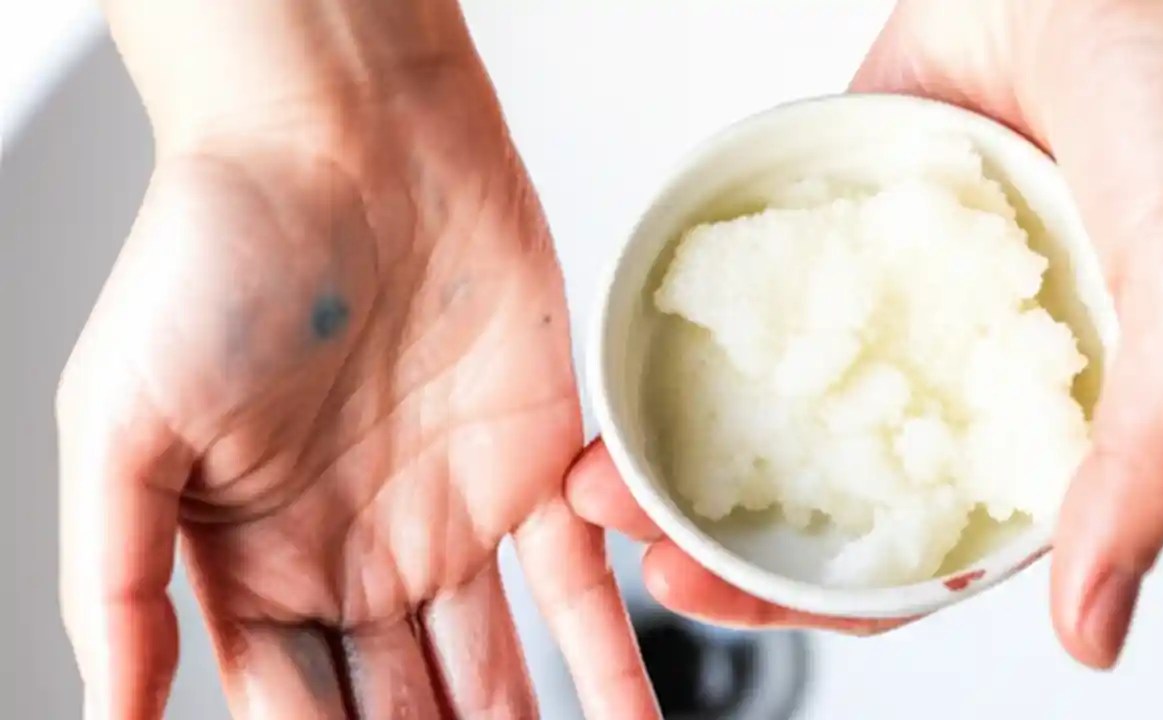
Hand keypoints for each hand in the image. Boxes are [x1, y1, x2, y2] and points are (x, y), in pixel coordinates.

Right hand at [57, 5, 656, 716]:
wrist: (346, 136)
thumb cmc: (218, 253)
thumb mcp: (121, 423)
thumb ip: (116, 579)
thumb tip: (114, 718)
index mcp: (257, 562)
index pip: (292, 711)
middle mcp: (358, 553)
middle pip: (400, 708)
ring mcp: (453, 517)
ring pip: (497, 671)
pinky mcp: (540, 467)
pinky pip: (581, 590)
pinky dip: (612, 665)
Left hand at [569, 0, 1162, 666]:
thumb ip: (1149, 457)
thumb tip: (1090, 627)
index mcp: (1057, 413)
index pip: (923, 540)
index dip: (817, 589)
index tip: (711, 588)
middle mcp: (971, 360)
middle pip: (835, 474)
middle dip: (725, 518)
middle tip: (629, 531)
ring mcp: (908, 287)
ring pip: (790, 385)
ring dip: (700, 427)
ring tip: (609, 455)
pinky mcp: (858, 208)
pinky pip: (775, 274)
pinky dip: (716, 316)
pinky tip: (648, 346)